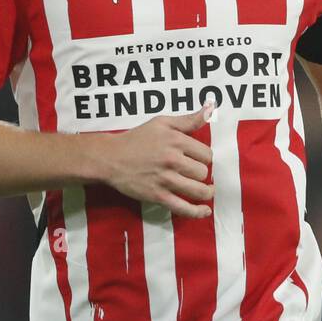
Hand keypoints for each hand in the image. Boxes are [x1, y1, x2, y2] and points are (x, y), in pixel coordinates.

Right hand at [95, 101, 215, 217]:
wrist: (111, 158)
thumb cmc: (137, 138)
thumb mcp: (162, 123)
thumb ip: (188, 120)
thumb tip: (210, 108)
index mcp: (176, 141)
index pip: (206, 154)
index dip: (205, 157)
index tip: (198, 159)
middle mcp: (172, 160)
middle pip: (203, 172)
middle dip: (202, 173)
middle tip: (195, 172)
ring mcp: (165, 180)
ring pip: (198, 190)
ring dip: (206, 192)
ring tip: (206, 190)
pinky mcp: (157, 196)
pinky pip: (183, 207)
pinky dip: (197, 212)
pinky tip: (205, 211)